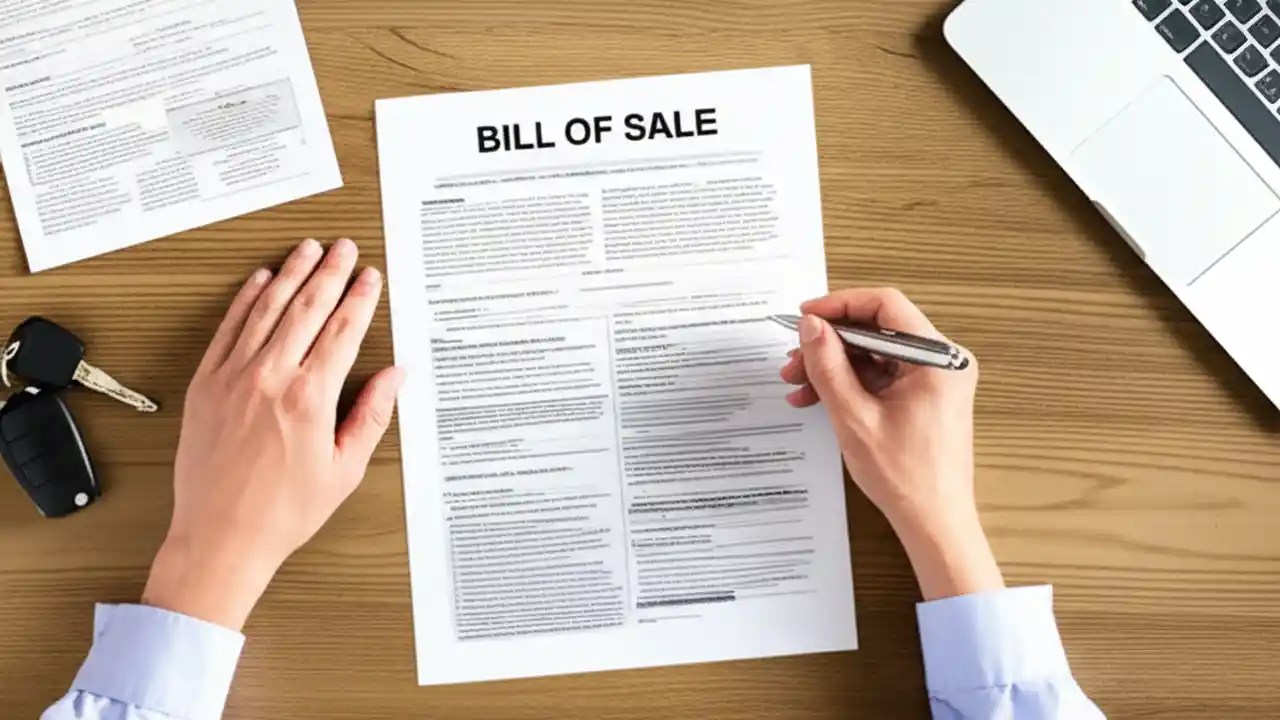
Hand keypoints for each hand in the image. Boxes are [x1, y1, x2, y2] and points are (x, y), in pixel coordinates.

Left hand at [143, 238, 403, 629]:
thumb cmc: (283, 512)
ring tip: (307, 250)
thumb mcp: (344, 469)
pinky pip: (229, 329)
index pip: (343, 331)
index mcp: (311, 398)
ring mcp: (234, 378)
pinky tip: (260, 281)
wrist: (221, 536)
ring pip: (268, 310)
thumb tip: (393, 377)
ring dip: (291, 275)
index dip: (360, 298)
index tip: (370, 278)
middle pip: (308, 309)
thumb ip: (371, 416)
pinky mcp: (207, 385)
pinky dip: (245, 301)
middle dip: (330, 272)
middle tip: (344, 248)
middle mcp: (271, 379)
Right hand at [779, 288, 1001, 600]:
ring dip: (834, 365)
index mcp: (938, 359)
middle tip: (794, 357)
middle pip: (877, 329)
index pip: (885, 305)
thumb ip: (829, 366)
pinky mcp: (924, 395)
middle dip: (830, 342)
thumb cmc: (907, 478)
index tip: (806, 316)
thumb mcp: (854, 416)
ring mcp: (935, 379)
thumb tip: (811, 327)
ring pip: (874, 353)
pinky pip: (881, 375)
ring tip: (797, 382)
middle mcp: (943, 361)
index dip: (839, 305)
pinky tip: (816, 397)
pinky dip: (849, 382)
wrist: (933, 521)